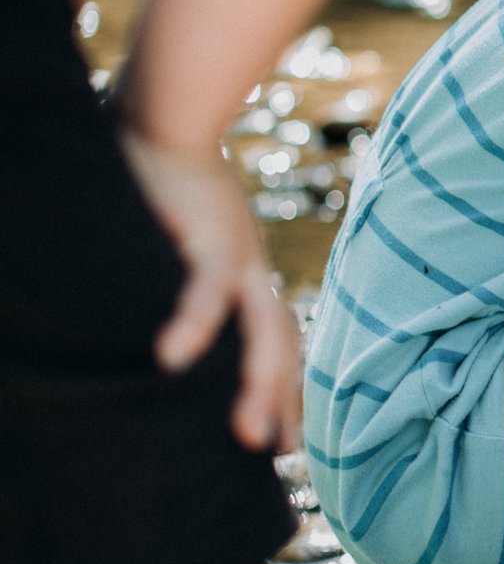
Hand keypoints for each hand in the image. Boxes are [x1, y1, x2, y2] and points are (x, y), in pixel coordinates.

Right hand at [117, 133, 300, 451]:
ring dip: (254, 386)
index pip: (274, 340)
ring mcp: (236, 255)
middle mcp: (250, 269)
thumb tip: (157, 330)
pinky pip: (205, 289)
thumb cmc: (164, 171)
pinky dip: (193, 325)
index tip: (286, 440)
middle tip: (278, 454)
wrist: (169, 109)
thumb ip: (174, 276)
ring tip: (247, 438)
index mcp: (243, 272)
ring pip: (257, 333)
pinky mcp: (208, 235)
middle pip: (277, 347)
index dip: (283, 388)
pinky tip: (173, 362)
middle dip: (279, 401)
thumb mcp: (177, 235)